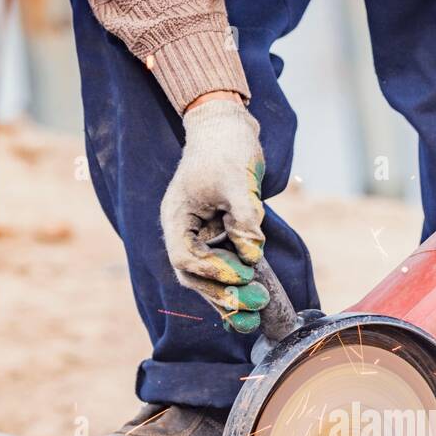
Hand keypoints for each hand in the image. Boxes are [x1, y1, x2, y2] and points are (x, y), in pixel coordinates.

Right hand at [161, 96, 268, 329]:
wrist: (228, 127)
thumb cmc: (227, 148)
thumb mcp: (238, 180)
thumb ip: (244, 218)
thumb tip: (251, 254)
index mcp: (177, 217)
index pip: (184, 257)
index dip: (211, 272)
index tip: (240, 275)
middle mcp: (185, 229)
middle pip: (194, 275)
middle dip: (222, 293)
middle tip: (253, 307)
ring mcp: (201, 233)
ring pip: (209, 275)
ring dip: (232, 293)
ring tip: (258, 308)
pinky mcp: (219, 233)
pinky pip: (225, 264)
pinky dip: (238, 282)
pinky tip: (255, 296)